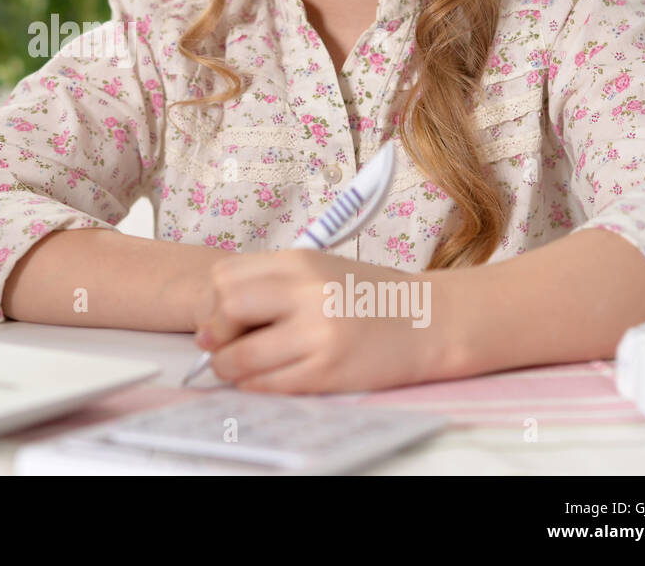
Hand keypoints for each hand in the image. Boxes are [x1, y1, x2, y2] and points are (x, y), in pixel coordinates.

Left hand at [192, 249, 449, 393]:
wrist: (430, 319)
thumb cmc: (370, 296)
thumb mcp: (320, 270)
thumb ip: (272, 284)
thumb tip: (216, 318)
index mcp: (300, 260)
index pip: (225, 276)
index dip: (213, 300)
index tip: (219, 316)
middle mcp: (307, 292)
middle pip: (227, 309)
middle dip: (214, 332)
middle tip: (219, 344)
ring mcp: (318, 333)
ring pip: (241, 355)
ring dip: (226, 366)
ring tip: (234, 367)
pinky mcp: (329, 370)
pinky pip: (269, 383)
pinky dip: (253, 385)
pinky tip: (260, 379)